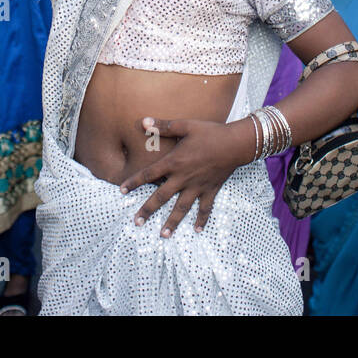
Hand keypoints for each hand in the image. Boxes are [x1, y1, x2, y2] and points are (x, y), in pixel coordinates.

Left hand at [118, 117, 250, 236]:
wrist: (236, 144)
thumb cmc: (210, 132)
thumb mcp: (185, 126)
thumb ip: (163, 126)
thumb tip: (142, 121)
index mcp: (174, 162)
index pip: (149, 174)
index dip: (134, 182)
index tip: (121, 191)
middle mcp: (183, 178)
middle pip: (161, 197)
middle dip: (148, 210)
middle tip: (136, 222)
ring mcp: (197, 186)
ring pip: (181, 208)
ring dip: (172, 222)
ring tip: (163, 235)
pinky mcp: (211, 190)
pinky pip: (205, 208)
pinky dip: (201, 219)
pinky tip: (196, 230)